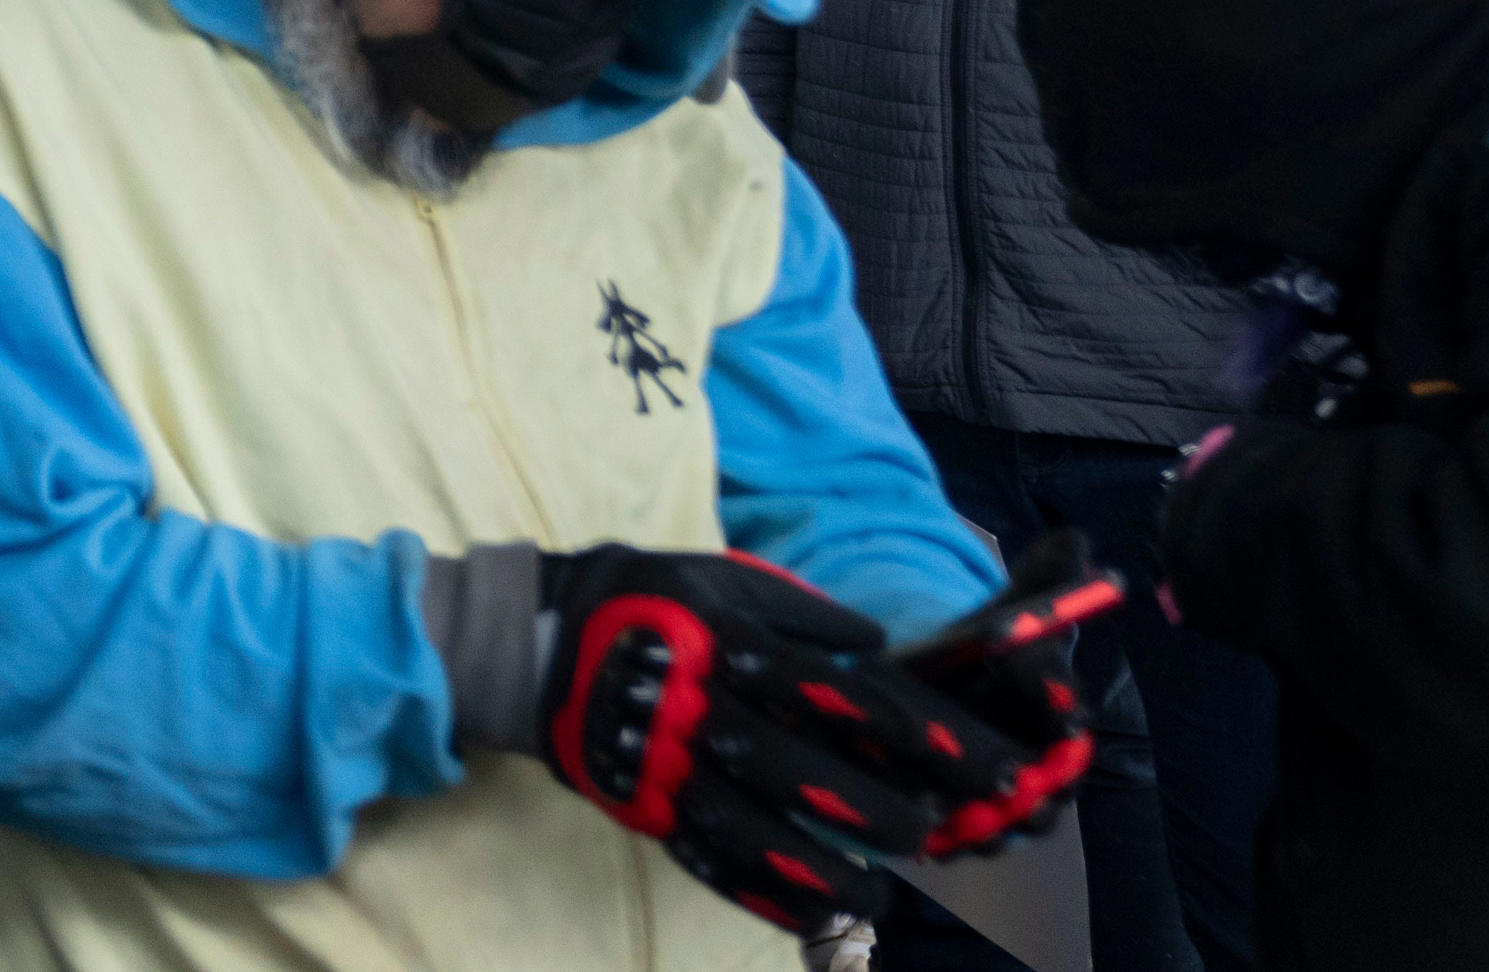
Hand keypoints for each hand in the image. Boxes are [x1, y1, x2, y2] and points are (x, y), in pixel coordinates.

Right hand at [460, 547, 1057, 934]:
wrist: (534, 638)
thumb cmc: (645, 598)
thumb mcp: (716, 574)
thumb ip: (796, 608)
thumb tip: (874, 641)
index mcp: (719, 642)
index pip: (823, 687)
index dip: (893, 721)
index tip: (954, 754)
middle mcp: (694, 708)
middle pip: (791, 766)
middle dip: (868, 806)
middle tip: (932, 835)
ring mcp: (664, 764)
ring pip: (747, 826)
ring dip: (815, 868)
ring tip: (876, 899)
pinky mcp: (643, 803)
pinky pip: (702, 855)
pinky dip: (755, 891)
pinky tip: (807, 914)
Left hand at [894, 532, 1115, 848]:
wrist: (946, 685)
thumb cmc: (986, 646)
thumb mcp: (1008, 606)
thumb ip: (1042, 578)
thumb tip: (1077, 541)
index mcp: (1057, 705)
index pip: (1068, 704)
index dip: (1063, 698)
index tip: (1060, 703)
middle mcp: (1044, 759)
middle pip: (1050, 781)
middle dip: (1038, 784)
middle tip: (1016, 781)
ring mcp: (1007, 794)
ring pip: (1009, 819)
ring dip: (993, 823)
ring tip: (966, 817)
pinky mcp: (966, 819)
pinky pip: (962, 838)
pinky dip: (947, 840)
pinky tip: (925, 836)